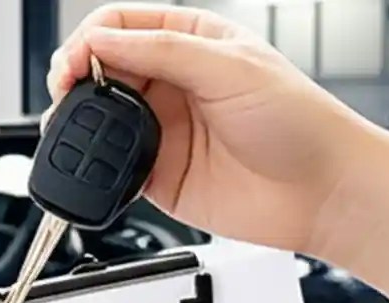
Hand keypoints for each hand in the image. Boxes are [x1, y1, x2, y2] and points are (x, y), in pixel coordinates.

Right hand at [47, 2, 384, 256]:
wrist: (323, 193)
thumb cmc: (301, 123)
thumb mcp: (230, 68)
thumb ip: (162, 50)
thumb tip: (100, 39)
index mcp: (192, 40)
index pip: (121, 24)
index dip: (90, 38)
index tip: (76, 61)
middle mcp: (173, 82)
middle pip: (101, 69)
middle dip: (74, 76)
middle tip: (65, 91)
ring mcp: (163, 129)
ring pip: (99, 118)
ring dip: (77, 120)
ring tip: (70, 126)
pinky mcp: (158, 175)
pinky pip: (111, 167)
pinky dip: (94, 165)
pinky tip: (94, 161)